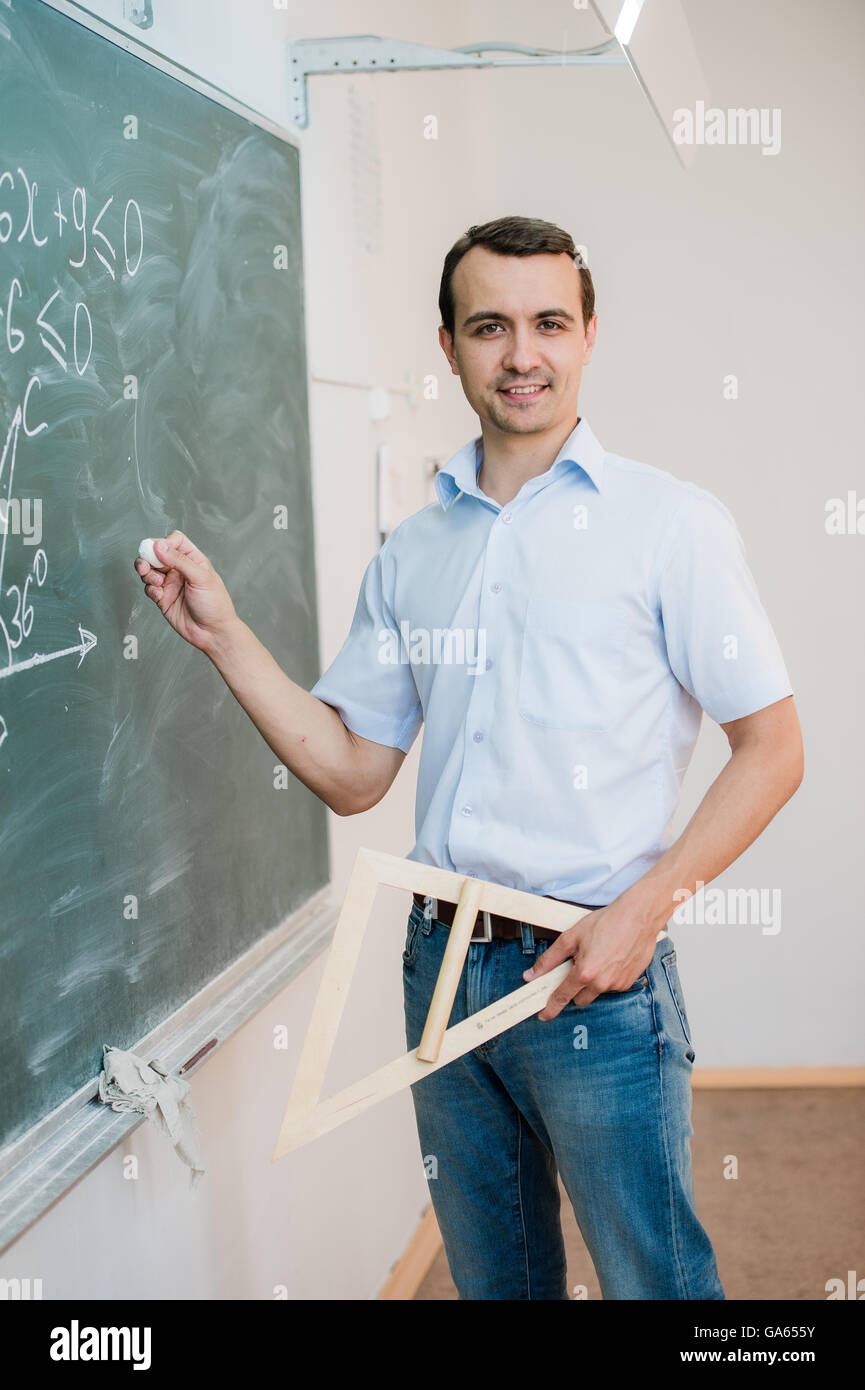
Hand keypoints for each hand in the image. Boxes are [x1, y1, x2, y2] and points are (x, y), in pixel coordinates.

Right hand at [133, 530, 237, 653]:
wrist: (212, 633)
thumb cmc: (215, 604)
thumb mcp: (201, 578)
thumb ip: (179, 560)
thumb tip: (160, 545)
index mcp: (193, 560)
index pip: (175, 541)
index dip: (165, 542)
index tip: (159, 549)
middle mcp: (180, 570)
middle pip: (157, 554)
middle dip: (148, 557)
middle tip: (145, 564)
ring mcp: (170, 584)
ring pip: (149, 571)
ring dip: (147, 573)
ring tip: (155, 581)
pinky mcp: (163, 598)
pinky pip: (149, 588)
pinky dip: (150, 589)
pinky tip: (159, 595)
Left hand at [522, 890, 660, 1019]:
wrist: (639, 917)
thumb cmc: (607, 922)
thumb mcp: (571, 937)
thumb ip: (549, 959)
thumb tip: (532, 974)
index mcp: (585, 973)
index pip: (562, 997)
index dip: (551, 1008)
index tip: (544, 1015)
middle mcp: (602, 983)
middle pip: (580, 999)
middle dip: (575, 989)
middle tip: (576, 968)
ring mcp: (617, 984)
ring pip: (597, 992)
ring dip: (593, 982)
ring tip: (597, 957)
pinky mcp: (629, 982)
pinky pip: (612, 986)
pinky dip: (607, 977)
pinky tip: (611, 959)